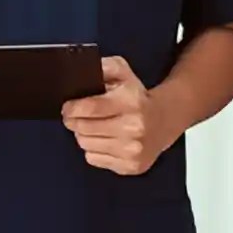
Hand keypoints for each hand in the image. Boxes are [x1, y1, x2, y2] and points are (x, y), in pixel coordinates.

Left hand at [62, 56, 176, 175]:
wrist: (164, 120)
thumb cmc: (137, 97)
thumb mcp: (122, 73)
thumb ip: (102, 66)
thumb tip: (79, 69)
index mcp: (131, 103)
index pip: (89, 108)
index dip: (71, 108)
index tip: (67, 107)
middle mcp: (134, 128)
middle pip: (83, 128)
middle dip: (74, 121)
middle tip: (76, 116)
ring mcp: (134, 150)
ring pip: (85, 144)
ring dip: (83, 135)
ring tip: (93, 127)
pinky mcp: (131, 166)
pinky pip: (93, 159)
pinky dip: (93, 149)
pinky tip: (105, 140)